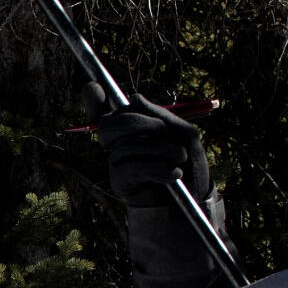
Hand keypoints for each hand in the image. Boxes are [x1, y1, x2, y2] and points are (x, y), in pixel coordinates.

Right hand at [95, 96, 210, 208]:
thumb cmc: (189, 165)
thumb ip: (162, 115)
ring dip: (159, 149)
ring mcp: (117, 163)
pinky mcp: (120, 182)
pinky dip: (156, 168)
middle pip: (109, 124)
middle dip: (138, 122)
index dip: (93, 100)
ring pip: (124, 146)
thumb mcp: (185, 134)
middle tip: (163, 131)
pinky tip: (173, 174)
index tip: (92, 88)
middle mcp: (120, 144)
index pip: (105, 111)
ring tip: (179, 158)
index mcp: (133, 128)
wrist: (195, 200)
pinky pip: (130, 167)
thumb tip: (135, 98)